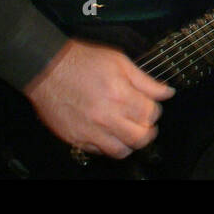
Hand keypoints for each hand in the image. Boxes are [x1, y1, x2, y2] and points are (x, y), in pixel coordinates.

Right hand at [24, 39, 174, 158]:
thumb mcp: (119, 61)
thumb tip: (167, 92)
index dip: (154, 110)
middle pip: (140, 137)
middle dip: (148, 131)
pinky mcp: (76, 138)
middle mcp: (106, 116)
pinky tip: (109, 133)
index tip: (150, 107)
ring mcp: (90, 130)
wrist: (47, 68)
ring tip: (129, 131)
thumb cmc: (81, 61)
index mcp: (119, 94)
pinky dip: (108, 146)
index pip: (150, 114)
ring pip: (121, 151)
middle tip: (145, 124)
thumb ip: (145, 81)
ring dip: (130, 142)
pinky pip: (99, 152)